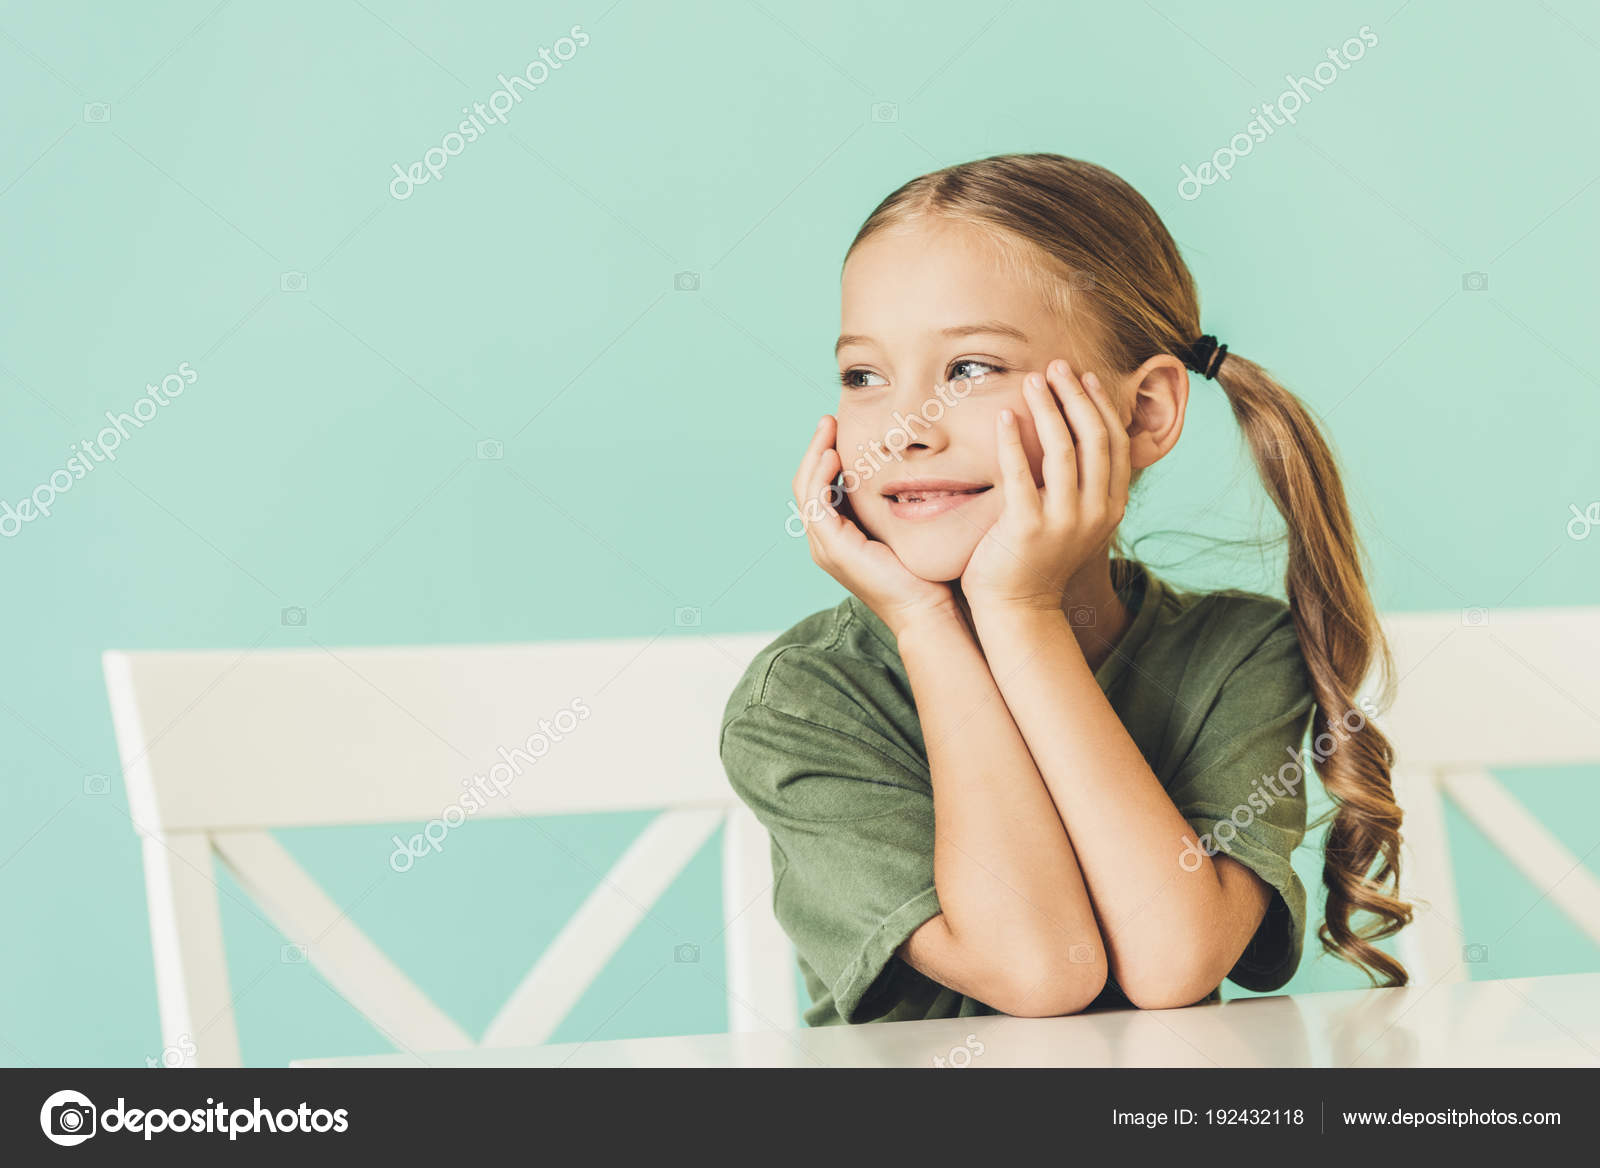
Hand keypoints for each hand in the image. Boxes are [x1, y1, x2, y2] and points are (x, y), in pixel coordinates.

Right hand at [792, 416, 958, 638]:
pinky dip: (820, 475)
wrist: (927, 609)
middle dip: (815, 449)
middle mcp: (825, 541)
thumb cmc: (924, 574)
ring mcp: (825, 546)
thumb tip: (910, 472)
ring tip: (828, 428)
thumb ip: (897, 504)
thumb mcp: (906, 529)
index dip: (826, 455)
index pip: (821, 487)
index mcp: (840, 536)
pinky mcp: (833, 548)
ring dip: (814, 454)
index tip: (841, 428)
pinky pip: (816, 503)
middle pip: (806, 484)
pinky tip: (834, 455)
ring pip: (805, 489)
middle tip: (829, 420)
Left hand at [960, 360, 1130, 613]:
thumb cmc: (1038, 558)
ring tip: (1032, 380)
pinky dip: (1013, 441)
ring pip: (1064, 450)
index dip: (1100, 405)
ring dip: (1048, 408)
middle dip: (1076, 396)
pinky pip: (1021, 474)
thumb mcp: (1074, 519)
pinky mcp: (1028, 529)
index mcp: (1111, 507)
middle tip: (1056, 367)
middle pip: (1095, 439)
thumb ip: (1082, 484)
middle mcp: (1095, 513)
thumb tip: (1077, 434)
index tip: (1083, 377)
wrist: (1018, 608)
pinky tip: (1004, 416)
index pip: (1114, 443)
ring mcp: (1064, 522)